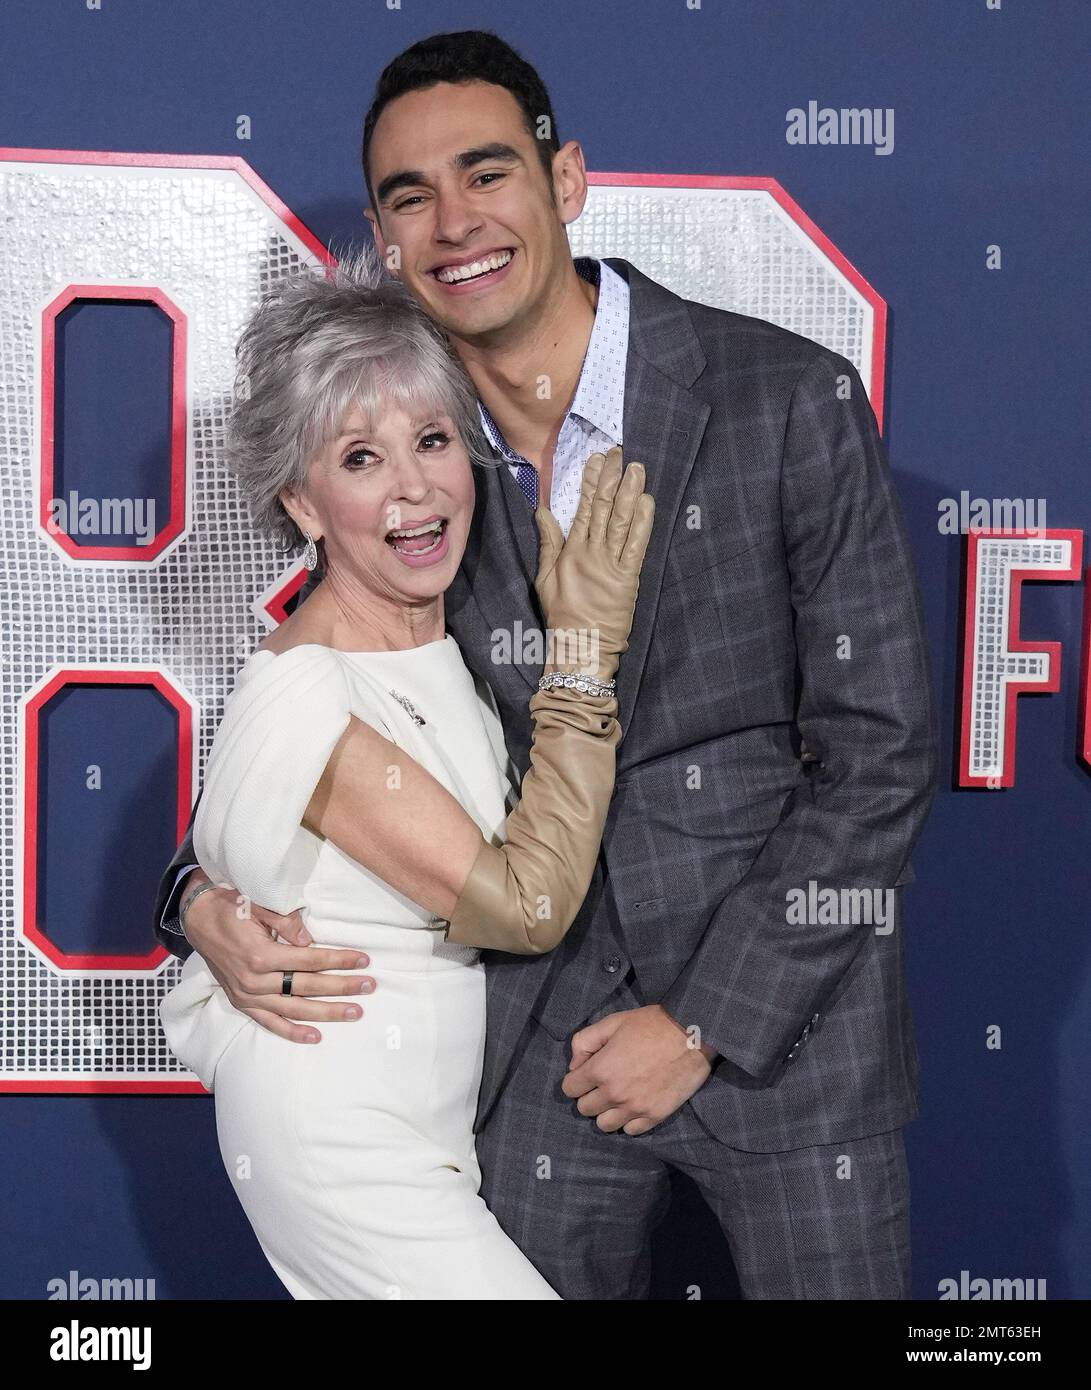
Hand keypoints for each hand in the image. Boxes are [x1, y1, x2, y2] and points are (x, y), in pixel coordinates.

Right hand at [181, 869, 375, 1042]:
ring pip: (293, 1010)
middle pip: (307, 987)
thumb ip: (286, 923)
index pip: (309, 960)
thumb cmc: (232, 908)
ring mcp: (247, 995)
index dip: (338, 961)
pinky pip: (269, 1023)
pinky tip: (316, 1036)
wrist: (198, 919)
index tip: (363, 961)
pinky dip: (292, 1032)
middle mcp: (254, 980)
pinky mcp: (242, 1003)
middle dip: (341, 987)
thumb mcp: (258, 906)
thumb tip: (311, 940)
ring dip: (326, 1013)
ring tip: (353, 1012)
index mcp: (259, 954)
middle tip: (369, 987)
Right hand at [533, 446, 653, 683]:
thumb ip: (548, 542)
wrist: (581, 645)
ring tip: (637, 469)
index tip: (597, 460)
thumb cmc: (562, 614)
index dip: (591, 482)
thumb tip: (542, 511)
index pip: (583, 509)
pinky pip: (637, 545)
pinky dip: (643, 522)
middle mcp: (592, 553)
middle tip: (619, 454)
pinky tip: (647, 501)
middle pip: (604, 508)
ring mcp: (611, 564)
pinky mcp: (628, 578)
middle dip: (611, 479)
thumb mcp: (545, 578)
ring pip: (622, 521)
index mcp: (571, 551)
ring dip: (630, 492)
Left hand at [561, 1004, 713, 1135]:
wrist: (692, 1035)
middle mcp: (614, 1093)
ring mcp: (635, 1108)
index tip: (586, 1073)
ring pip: (604, 1125)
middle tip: (603, 1083)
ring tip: (618, 1097)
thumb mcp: (613, 1022)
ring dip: (607, 1112)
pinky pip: (630, 1131)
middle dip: (589, 1096)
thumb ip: (585, 1042)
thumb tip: (574, 1066)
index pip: (569, 1089)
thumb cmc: (651, 1024)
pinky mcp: (655, 1116)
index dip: (576, 1079)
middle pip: (585, 1109)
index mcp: (601, 1069)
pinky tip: (635, 1104)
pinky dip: (629, 1121)